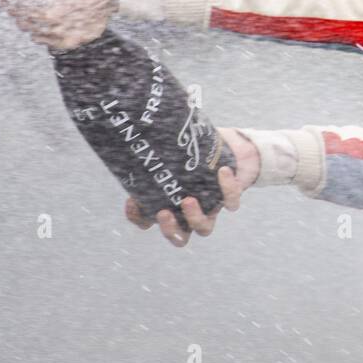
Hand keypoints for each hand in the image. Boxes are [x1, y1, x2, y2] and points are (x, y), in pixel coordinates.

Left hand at [4, 0, 118, 50]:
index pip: (11, 0)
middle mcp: (50, 17)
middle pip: (19, 17)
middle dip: (15, 9)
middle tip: (17, 3)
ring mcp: (62, 30)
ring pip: (31, 31)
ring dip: (27, 22)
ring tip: (30, 14)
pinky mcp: (73, 39)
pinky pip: (48, 42)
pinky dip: (43, 35)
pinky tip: (44, 26)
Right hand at [125, 128, 260, 246]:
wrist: (230, 145)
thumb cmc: (194, 147)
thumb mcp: (173, 145)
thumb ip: (159, 142)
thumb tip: (138, 126)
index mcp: (170, 201)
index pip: (148, 220)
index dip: (138, 218)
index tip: (132, 202)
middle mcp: (189, 210)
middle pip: (178, 237)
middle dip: (169, 229)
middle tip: (163, 212)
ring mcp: (210, 207)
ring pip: (204, 228)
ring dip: (195, 218)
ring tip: (188, 200)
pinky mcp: (230, 197)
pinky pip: (231, 202)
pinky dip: (228, 189)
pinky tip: (222, 171)